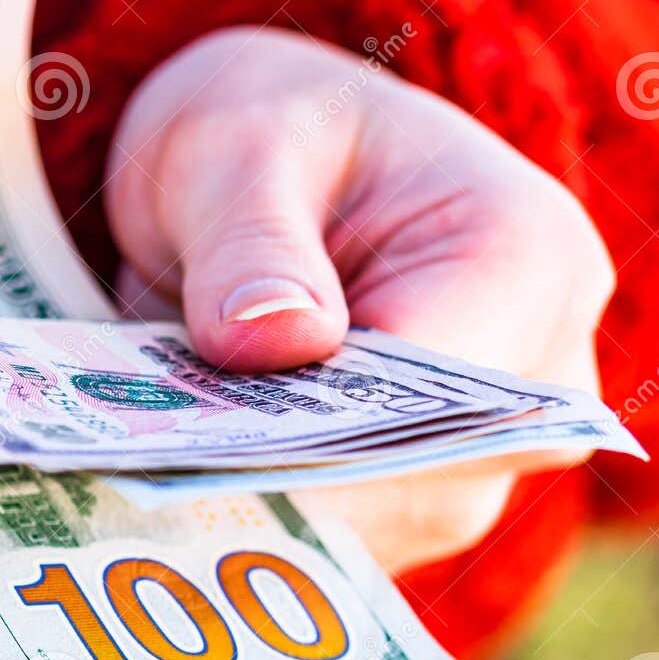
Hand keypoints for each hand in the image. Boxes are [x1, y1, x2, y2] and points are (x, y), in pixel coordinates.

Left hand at [105, 26, 614, 573]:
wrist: (265, 160)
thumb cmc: (268, 129)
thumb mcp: (239, 149)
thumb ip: (252, 242)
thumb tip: (271, 345)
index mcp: (525, 258)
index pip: (445, 390)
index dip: (330, 437)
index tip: (213, 461)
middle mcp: (527, 372)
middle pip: (414, 479)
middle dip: (280, 489)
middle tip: (144, 498)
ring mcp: (472, 446)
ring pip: (373, 527)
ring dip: (254, 516)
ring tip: (131, 502)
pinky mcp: (404, 489)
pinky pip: (336, 530)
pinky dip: (248, 518)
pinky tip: (156, 508)